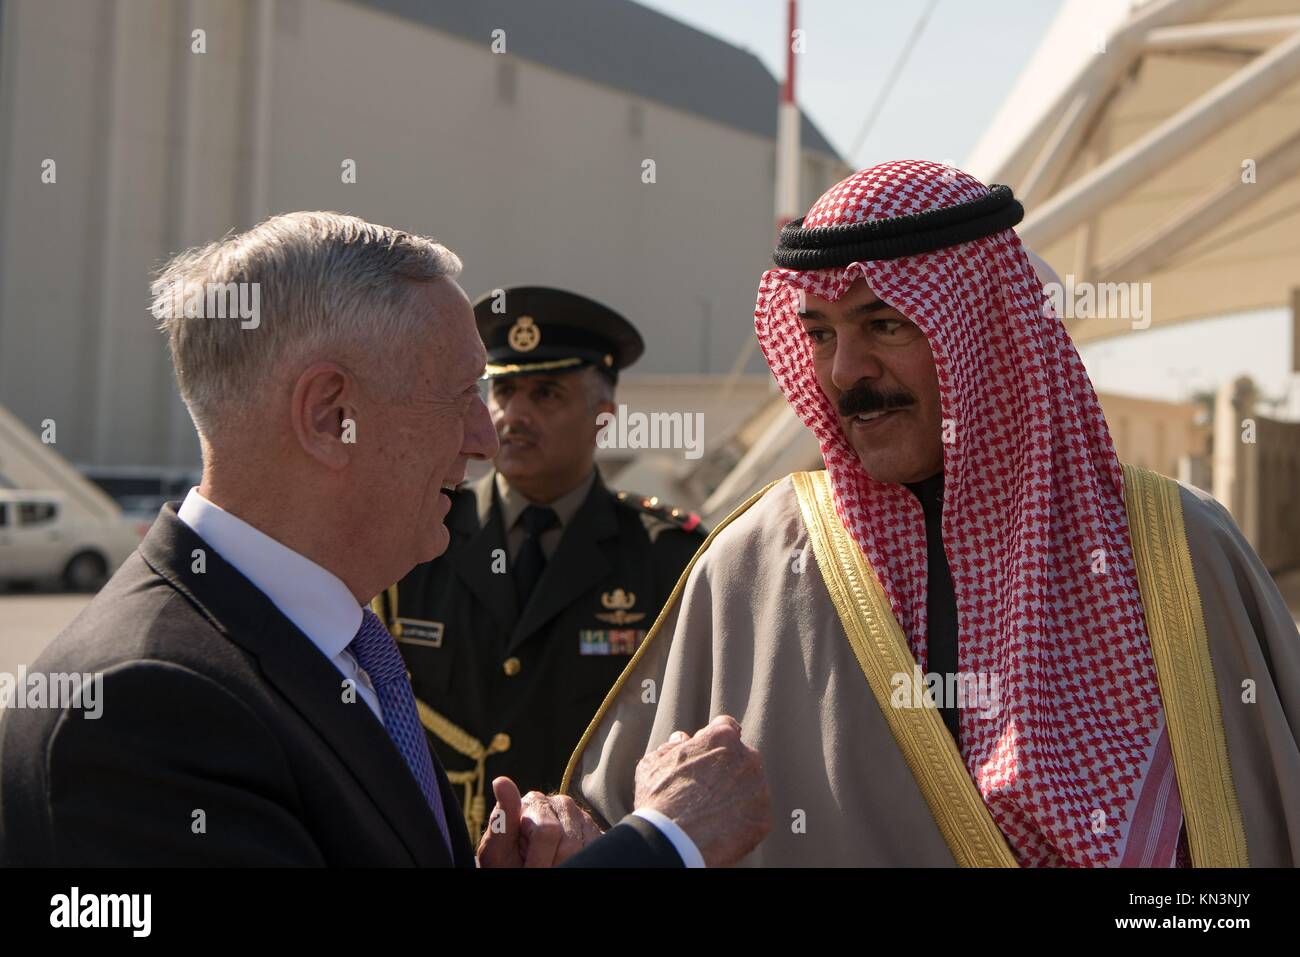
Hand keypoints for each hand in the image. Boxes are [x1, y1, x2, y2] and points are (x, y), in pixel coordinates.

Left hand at [476, 776, 602, 867]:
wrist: (523, 866)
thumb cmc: (509, 861)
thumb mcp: (498, 847)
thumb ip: (503, 819)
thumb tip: (500, 781)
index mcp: (535, 802)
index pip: (547, 832)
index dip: (538, 859)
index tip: (528, 870)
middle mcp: (561, 804)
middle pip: (568, 844)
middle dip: (551, 863)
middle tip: (538, 870)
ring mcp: (580, 817)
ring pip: (583, 848)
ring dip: (566, 862)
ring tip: (548, 863)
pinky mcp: (594, 831)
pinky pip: (595, 848)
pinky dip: (581, 860)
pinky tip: (565, 860)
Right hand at [633, 714, 769, 866]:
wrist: (672, 841)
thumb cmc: (659, 799)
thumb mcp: (653, 763)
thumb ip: (672, 746)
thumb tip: (681, 740)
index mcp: (722, 738)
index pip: (727, 727)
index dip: (715, 741)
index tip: (708, 753)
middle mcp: (747, 758)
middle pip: (742, 758)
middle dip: (728, 768)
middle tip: (707, 788)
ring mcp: (759, 789)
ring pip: (751, 786)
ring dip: (737, 793)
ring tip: (712, 811)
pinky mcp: (763, 817)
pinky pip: (754, 815)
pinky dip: (741, 820)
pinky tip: (721, 827)